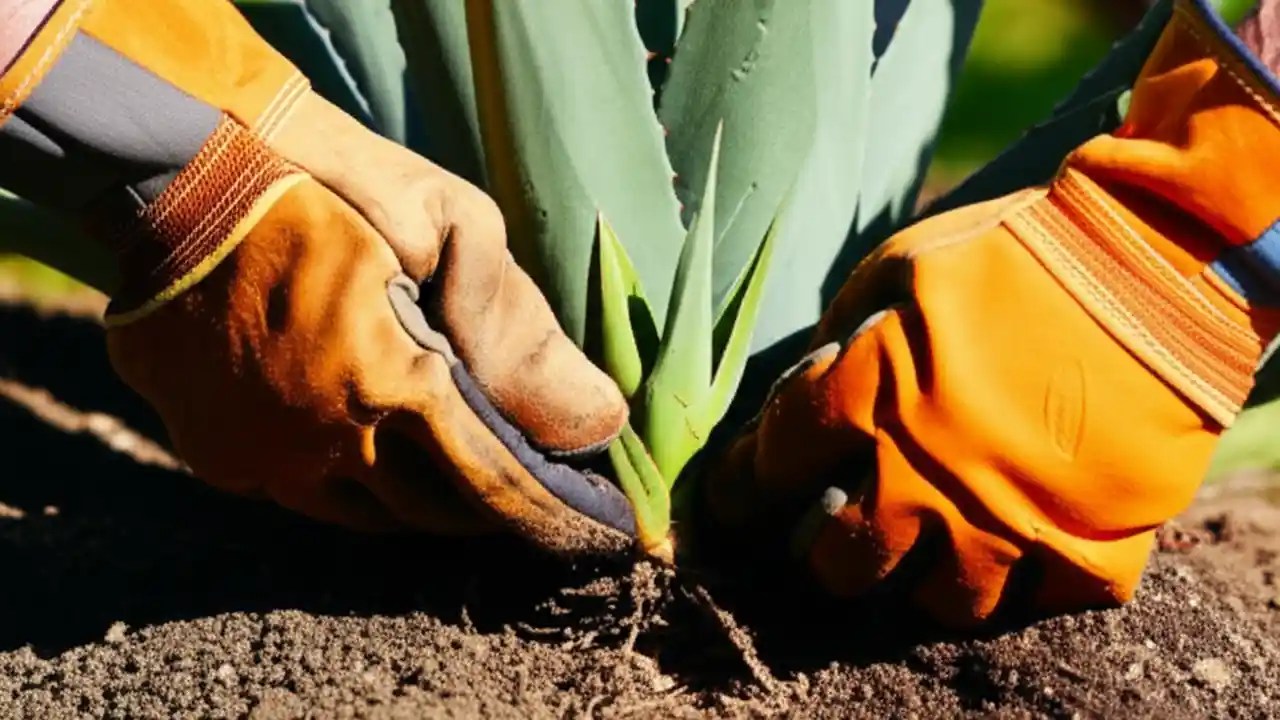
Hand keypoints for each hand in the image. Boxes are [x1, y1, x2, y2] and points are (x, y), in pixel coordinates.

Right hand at [0, 0, 633, 553]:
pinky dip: (350, 488)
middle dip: (492, 511)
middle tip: (527, 494)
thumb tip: (598, 420)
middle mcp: (330, 439)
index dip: (550, 514)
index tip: (594, 529)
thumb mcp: (452, 224)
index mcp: (395, 383)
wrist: (180, 178)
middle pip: (437, 509)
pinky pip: (304, 498)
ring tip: (457, 485)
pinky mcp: (219, 458)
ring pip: (369, 517)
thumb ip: (520, 327)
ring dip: (423, 506)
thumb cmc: (335, 185)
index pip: (495, 483)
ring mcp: (267, 457)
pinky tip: (372, 458)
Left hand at [708, 0, 1279, 625]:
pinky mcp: (1088, 543)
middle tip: (838, 531)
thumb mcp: (902, 266)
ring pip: (940, 603)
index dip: (744, 486)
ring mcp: (1009, 521)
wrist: (1158, 261)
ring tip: (930, 547)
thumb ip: (844, 333)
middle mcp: (927, 475)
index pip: (774, 462)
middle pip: (843, 563)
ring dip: (925, 579)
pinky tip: (1020, 547)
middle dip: (827, 551)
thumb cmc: (1017, 251)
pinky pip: (1041, 601)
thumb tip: (811, 384)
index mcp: (872, 396)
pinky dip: (1028, 580)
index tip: (738, 498)